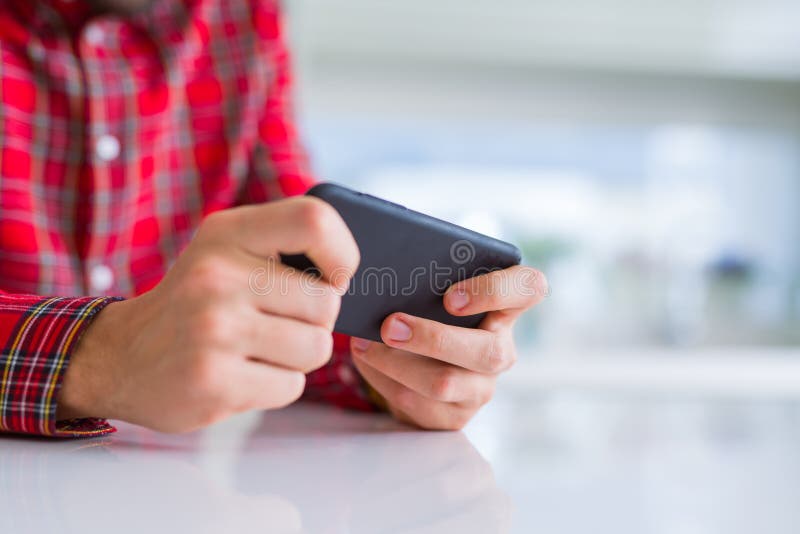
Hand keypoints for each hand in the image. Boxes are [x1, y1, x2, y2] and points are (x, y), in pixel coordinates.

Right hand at [57, 197, 358, 431]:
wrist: (120, 357)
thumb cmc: (194, 302)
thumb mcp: (225, 251)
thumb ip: (283, 246)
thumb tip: (352, 272)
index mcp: (226, 233)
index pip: (315, 221)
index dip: (342, 254)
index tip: (331, 278)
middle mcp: (217, 276)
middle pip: (327, 303)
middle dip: (315, 321)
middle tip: (278, 323)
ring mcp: (214, 331)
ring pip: (317, 348)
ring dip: (298, 357)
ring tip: (258, 349)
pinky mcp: (214, 382)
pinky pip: (293, 386)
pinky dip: (277, 385)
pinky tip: (242, 374)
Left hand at [351, 266, 546, 429]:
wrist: (415, 365)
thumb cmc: (426, 311)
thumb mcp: (432, 293)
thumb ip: (425, 282)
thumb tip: (384, 280)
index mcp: (506, 307)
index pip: (529, 289)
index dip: (495, 292)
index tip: (451, 298)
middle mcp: (502, 350)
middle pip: (487, 351)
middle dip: (432, 338)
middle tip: (390, 325)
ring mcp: (482, 388)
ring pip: (445, 383)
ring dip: (396, 363)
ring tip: (364, 344)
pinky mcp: (455, 417)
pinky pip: (417, 404)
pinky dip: (383, 380)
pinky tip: (367, 362)